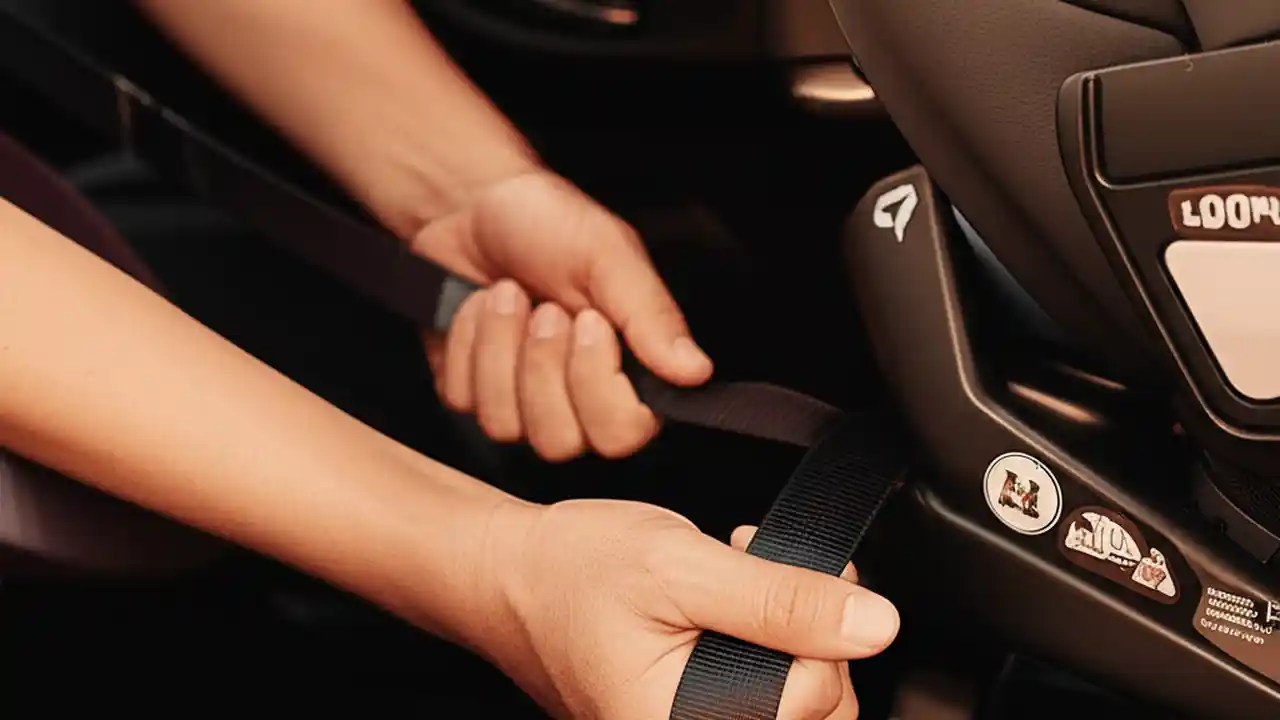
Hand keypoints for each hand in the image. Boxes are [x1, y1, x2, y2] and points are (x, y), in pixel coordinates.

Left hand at [414, 170, 712, 458]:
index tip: (587, 319)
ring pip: (505, 424)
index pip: (623, 432)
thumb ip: (652, 316)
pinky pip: (464, 399)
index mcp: (626, 372)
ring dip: (500, 347)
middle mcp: (576, 401)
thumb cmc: (550, 226)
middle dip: (542, 365)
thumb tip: (695, 371)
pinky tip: (477, 306)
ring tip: (508, 294)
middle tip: (545, 307)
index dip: (597, 385)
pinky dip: (467, 341)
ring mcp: (519, 403)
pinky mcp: (471, 392)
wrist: (475, 204)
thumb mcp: (609, 256)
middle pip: (561, 441)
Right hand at [478, 500, 899, 718]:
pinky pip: (759, 702)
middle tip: (770, 570)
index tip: (789, 569)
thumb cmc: (570, 571)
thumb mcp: (680, 568)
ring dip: (795, 642)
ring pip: (797, 710)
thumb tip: (873, 625)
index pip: (813, 699)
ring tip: (750, 587)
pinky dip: (768, 654)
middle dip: (814, 636)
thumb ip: (779, 601)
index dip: (819, 624)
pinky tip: (740, 613)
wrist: (508, 574)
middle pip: (817, 715)